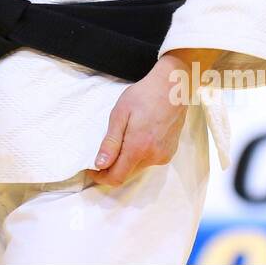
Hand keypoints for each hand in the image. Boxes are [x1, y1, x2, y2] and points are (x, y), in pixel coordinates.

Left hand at [86, 59, 191, 186]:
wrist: (173, 87)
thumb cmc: (144, 95)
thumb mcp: (120, 114)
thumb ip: (110, 142)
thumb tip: (100, 164)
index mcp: (138, 148)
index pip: (117, 177)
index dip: (101, 177)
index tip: (92, 170)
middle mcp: (153, 157)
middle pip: (127, 173)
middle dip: (113, 167)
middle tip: (104, 150)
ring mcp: (164, 156)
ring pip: (138, 167)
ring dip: (127, 160)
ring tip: (123, 137)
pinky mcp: (170, 152)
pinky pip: (149, 161)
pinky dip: (140, 155)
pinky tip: (138, 136)